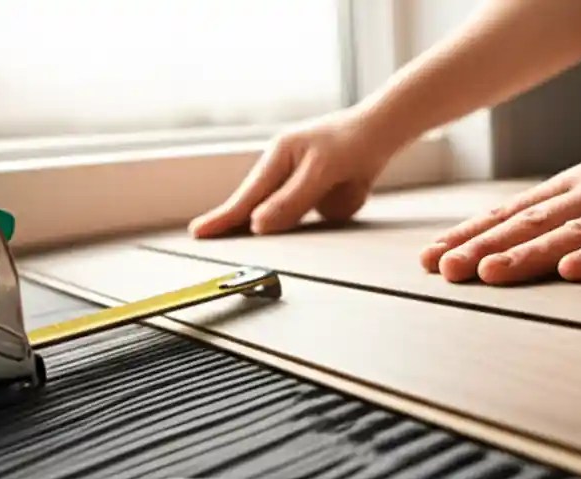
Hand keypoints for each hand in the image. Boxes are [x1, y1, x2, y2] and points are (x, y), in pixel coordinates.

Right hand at [189, 108, 399, 237]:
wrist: (381, 135)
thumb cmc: (350, 143)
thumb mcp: (320, 172)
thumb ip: (291, 200)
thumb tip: (258, 224)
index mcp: (277, 158)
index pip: (246, 197)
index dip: (223, 218)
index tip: (199, 232)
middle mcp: (283, 173)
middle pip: (255, 207)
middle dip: (234, 224)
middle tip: (202, 240)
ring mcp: (299, 187)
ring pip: (281, 217)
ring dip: (271, 230)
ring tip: (248, 238)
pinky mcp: (317, 200)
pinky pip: (307, 220)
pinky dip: (308, 225)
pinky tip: (318, 210)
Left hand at [419, 102, 580, 283]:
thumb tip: (536, 237)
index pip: (516, 211)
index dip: (472, 235)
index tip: (431, 258)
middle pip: (532, 222)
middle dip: (482, 248)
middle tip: (439, 270)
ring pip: (573, 233)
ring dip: (527, 254)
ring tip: (486, 274)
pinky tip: (574, 272)